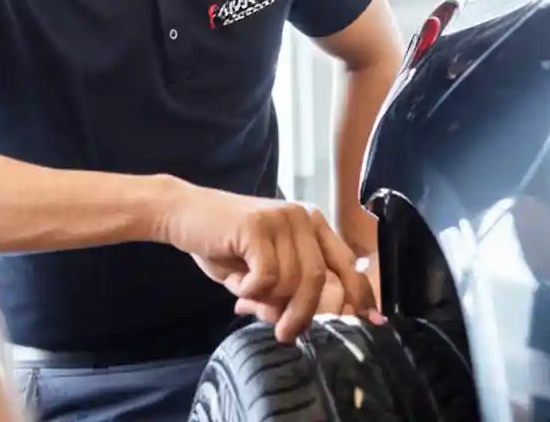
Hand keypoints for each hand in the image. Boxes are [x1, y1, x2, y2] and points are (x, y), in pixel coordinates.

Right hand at [152, 177, 374, 341]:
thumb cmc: (222, 245)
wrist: (182, 214)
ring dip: (267, 301)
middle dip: (304, 315)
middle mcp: (302, 217)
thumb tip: (302, 326)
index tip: (368, 323)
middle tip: (285, 335)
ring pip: (291, 282)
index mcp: (311, 225)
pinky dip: (250, 290)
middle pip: (319, 280)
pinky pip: (266, 277)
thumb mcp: (260, 274)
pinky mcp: (257, 226)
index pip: (347, 265)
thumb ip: (284, 294)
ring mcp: (280, 218)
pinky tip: (237, 282)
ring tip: (245, 294)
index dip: (358, 297)